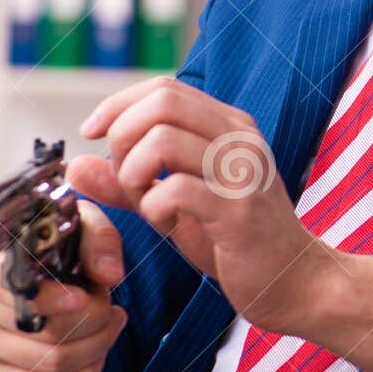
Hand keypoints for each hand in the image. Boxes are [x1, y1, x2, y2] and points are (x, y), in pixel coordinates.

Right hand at [0, 200, 127, 371]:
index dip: (50, 298)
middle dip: (93, 323)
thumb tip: (110, 275)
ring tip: (108, 327)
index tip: (85, 297)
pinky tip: (95, 356)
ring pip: (50, 364)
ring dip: (95, 349)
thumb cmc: (48, 250)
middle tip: (111, 309)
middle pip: (43, 333)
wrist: (19, 279)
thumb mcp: (74, 226)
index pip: (6, 286)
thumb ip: (98, 239)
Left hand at [68, 76, 337, 341]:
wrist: (295, 283)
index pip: (164, 88)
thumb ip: (127, 183)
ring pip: (162, 141)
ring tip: (147, 203)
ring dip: (135, 175)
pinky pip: (174, 190)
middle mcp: (239, 138)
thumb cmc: (235, 241)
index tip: (93, 134)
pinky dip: (154, 208)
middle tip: (127, 178)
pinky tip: (166, 224)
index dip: (119, 105)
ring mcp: (242, 172)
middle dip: (124, 137)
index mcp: (227, 126)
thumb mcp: (174, 205)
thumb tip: (76, 164)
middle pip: (161, 103)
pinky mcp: (239, 210)